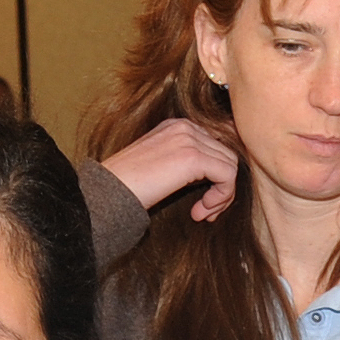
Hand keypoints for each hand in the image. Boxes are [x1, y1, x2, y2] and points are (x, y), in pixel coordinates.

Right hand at [100, 119, 239, 222]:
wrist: (109, 191)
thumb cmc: (129, 185)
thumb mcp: (162, 166)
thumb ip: (186, 163)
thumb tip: (216, 177)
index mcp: (177, 126)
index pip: (217, 145)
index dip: (218, 175)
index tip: (205, 201)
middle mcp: (185, 126)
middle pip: (226, 155)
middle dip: (223, 188)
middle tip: (206, 211)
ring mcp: (189, 139)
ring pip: (230, 165)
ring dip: (222, 196)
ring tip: (203, 214)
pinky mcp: (193, 157)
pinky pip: (227, 175)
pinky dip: (221, 197)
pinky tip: (202, 211)